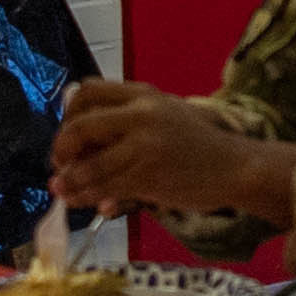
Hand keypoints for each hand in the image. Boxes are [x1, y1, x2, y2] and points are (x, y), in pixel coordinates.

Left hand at [52, 79, 287, 222]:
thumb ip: (127, 119)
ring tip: (60, 190)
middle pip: (81, 126)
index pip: (87, 92)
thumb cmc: (198, 144)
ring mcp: (144, 145)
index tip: (68, 135)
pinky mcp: (148, 175)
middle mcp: (140, 114)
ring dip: (70, 181)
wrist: (236, 167)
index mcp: (142, 94)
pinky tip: (85, 203)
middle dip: (62, 148)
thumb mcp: (164, 115)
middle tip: (59, 165)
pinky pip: (107, 188)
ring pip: (90, 165)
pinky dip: (90, 197)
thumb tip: (78, 141)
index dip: (68, 114)